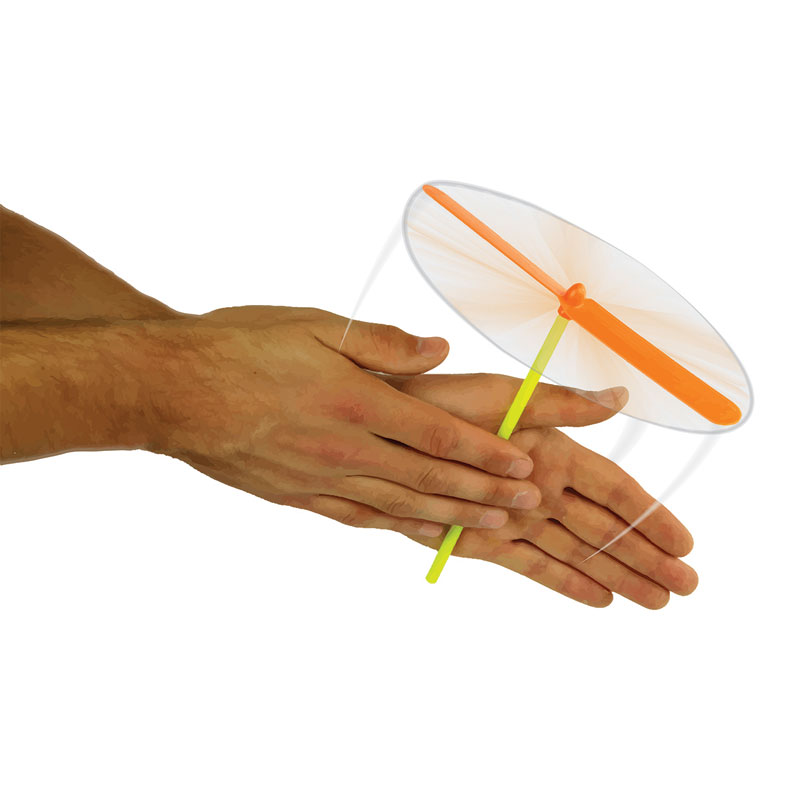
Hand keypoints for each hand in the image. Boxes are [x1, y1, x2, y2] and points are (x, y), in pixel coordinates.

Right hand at [151, 307, 543, 535]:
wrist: (170, 392)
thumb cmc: (238, 348)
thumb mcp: (312, 326)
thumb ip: (381, 343)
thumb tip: (438, 349)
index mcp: (356, 402)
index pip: (439, 435)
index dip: (487, 452)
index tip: (525, 463)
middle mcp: (345, 448)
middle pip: (430, 479)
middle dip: (486, 491)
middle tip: (529, 503)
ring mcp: (321, 478)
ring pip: (401, 505)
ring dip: (452, 516)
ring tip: (494, 525)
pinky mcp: (298, 495)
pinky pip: (359, 518)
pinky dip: (397, 528)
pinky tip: (420, 534)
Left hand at [391, 373, 697, 607]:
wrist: (383, 435)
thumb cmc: (441, 405)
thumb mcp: (506, 398)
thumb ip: (561, 405)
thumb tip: (621, 398)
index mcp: (550, 450)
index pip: (614, 488)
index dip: (650, 514)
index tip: (686, 541)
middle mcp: (540, 486)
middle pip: (604, 527)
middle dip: (644, 556)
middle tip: (686, 586)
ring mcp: (515, 515)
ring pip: (576, 552)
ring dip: (616, 575)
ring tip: (657, 602)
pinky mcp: (484, 539)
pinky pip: (533, 565)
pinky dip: (566, 582)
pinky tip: (599, 599)